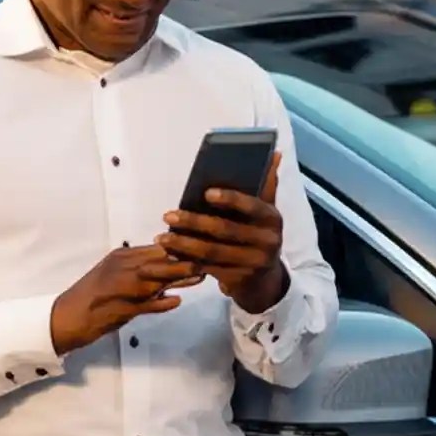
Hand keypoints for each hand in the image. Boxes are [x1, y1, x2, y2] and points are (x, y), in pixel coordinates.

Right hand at [50, 246, 202, 354]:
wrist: (67, 317)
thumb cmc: (92, 295)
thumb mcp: (115, 273)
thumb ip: (139, 268)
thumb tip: (167, 261)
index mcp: (122, 256)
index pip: (157, 246)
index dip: (180, 246)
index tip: (201, 244)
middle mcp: (123, 267)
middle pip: (161, 259)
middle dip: (186, 259)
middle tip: (208, 259)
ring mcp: (122, 287)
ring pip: (157, 279)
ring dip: (181, 278)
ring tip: (201, 276)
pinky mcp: (121, 308)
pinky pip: (145, 305)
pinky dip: (161, 303)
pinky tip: (176, 301)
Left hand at [157, 152, 288, 313]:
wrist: (265, 281)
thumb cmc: (258, 236)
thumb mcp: (265, 213)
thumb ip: (266, 185)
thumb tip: (274, 153)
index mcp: (273, 219)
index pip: (252, 206)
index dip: (230, 199)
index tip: (206, 193)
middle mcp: (267, 242)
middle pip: (225, 230)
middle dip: (194, 223)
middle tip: (169, 215)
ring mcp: (253, 263)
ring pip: (212, 252)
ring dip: (184, 244)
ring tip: (161, 237)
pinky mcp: (238, 281)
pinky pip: (208, 269)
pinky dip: (187, 261)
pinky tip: (170, 253)